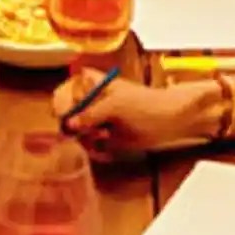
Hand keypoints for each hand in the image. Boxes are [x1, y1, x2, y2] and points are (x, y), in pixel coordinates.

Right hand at [52, 68, 207, 158]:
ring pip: (77, 134)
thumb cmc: (145, 104)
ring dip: (86, 139)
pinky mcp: (105, 138)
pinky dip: (95, 149)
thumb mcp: (115, 105)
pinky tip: (107, 147)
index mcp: (91, 84)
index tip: (66, 114)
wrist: (171, 121)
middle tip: (88, 129)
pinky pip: (90, 147)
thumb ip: (90, 113)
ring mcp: (97, 121)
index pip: (64, 92)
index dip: (63, 104)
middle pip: (67, 116)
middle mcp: (91, 102)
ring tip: (104, 136)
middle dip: (75, 126)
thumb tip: (68, 124)